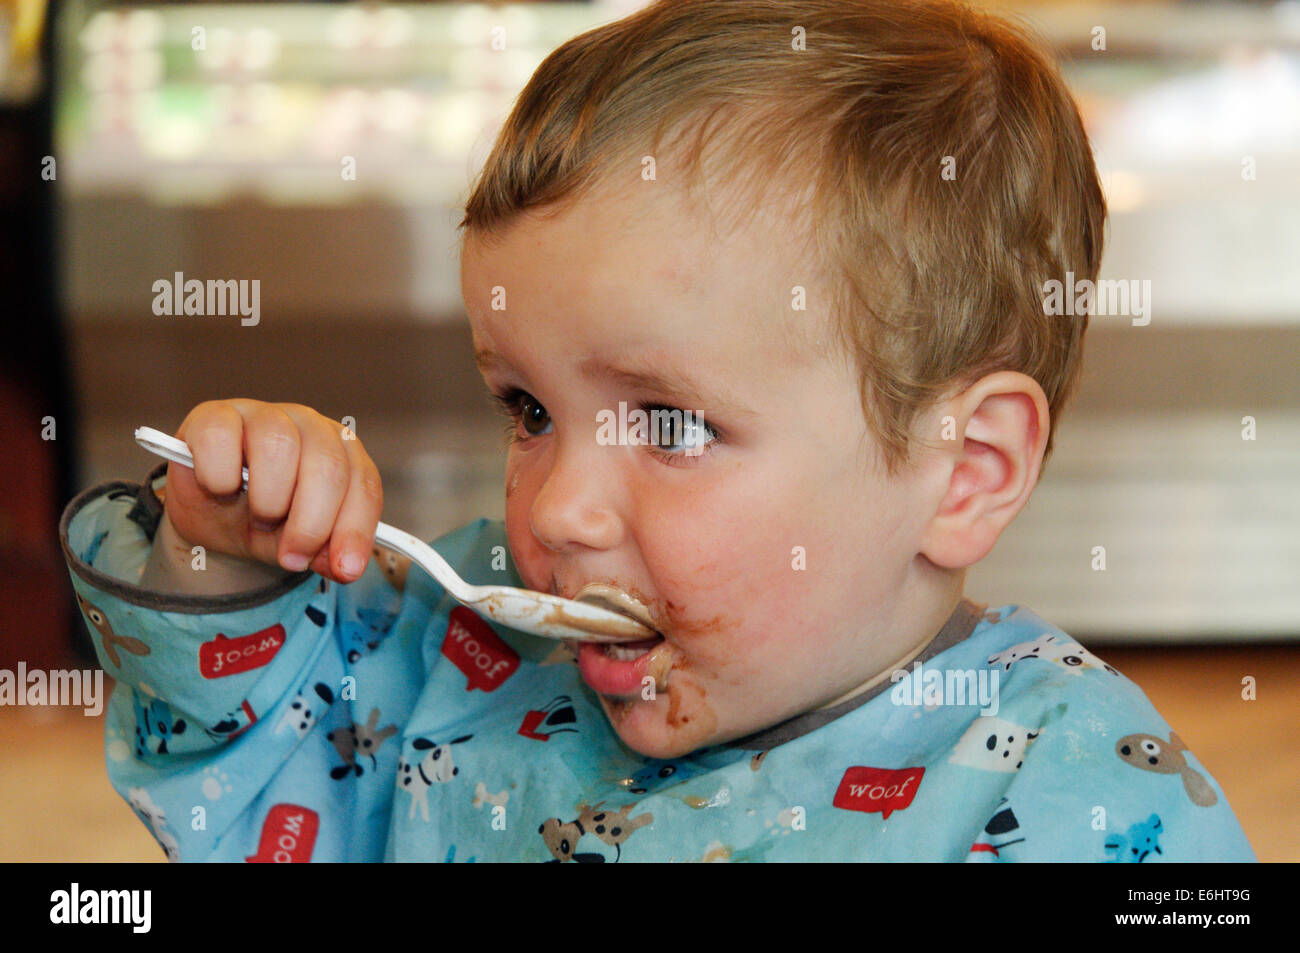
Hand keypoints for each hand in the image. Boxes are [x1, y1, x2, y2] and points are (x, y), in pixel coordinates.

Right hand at [162, 400, 382, 583]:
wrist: (209, 515)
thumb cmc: (262, 521)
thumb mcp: (299, 544)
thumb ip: (326, 551)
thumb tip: (344, 566)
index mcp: (342, 452)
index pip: (363, 484)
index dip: (355, 528)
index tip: (344, 568)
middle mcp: (309, 425)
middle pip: (327, 466)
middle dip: (311, 523)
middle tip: (291, 554)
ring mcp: (262, 415)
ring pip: (279, 446)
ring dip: (268, 499)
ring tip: (259, 517)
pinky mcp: (214, 415)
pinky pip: (222, 439)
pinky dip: (220, 476)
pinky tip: (220, 489)